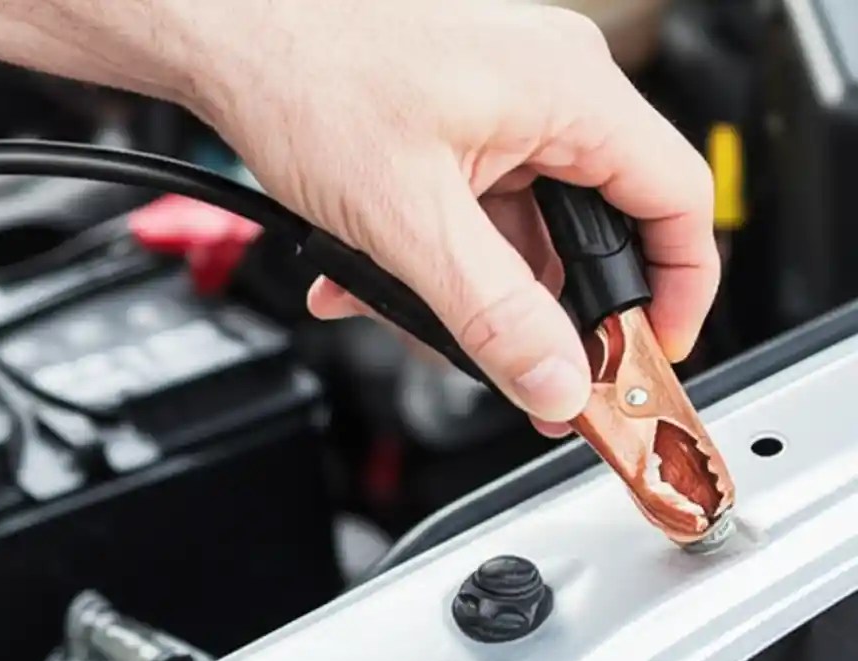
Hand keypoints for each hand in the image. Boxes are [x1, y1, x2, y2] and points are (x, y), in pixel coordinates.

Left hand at [180, 1, 717, 433]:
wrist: (226, 33)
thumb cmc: (304, 76)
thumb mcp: (408, 221)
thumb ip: (493, 315)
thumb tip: (557, 383)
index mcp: (569, 91)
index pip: (677, 201)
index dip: (675, 291)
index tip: (647, 356)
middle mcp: (547, 88)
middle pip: (590, 228)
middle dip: (539, 306)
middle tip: (517, 364)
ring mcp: (499, 102)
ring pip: (519, 228)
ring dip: (463, 286)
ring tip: (393, 302)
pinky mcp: (454, 120)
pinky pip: (472, 207)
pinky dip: (430, 253)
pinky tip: (369, 273)